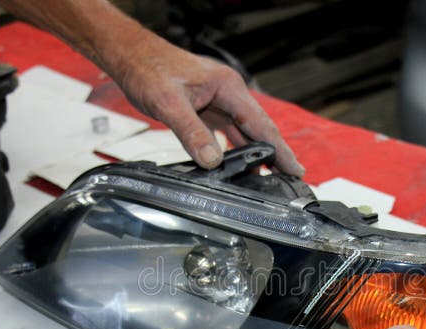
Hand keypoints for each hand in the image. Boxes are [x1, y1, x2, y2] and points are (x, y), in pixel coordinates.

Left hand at [110, 30, 303, 175]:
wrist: (131, 55)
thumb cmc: (149, 68)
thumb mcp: (169, 103)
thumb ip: (192, 133)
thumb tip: (212, 160)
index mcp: (227, 87)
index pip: (260, 124)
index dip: (279, 148)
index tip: (295, 166)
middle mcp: (227, 93)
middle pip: (258, 128)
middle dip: (276, 152)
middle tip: (291, 176)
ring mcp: (218, 100)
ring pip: (244, 131)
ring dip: (256, 152)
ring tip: (271, 175)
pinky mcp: (207, 107)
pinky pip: (227, 131)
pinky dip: (236, 148)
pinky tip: (239, 163)